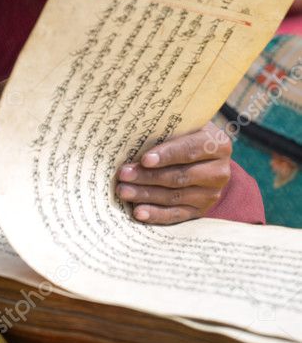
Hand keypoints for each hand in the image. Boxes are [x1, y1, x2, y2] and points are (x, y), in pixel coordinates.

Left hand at [115, 122, 230, 224]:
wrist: (206, 158)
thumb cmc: (186, 136)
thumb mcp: (184, 127)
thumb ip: (167, 131)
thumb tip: (132, 138)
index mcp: (217, 145)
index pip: (189, 150)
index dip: (166, 155)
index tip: (145, 160)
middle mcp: (219, 171)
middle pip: (179, 176)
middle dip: (148, 176)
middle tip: (123, 175)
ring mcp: (211, 194)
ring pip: (174, 196)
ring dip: (146, 195)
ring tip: (124, 191)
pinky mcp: (201, 210)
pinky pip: (176, 215)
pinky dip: (156, 214)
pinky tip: (139, 212)